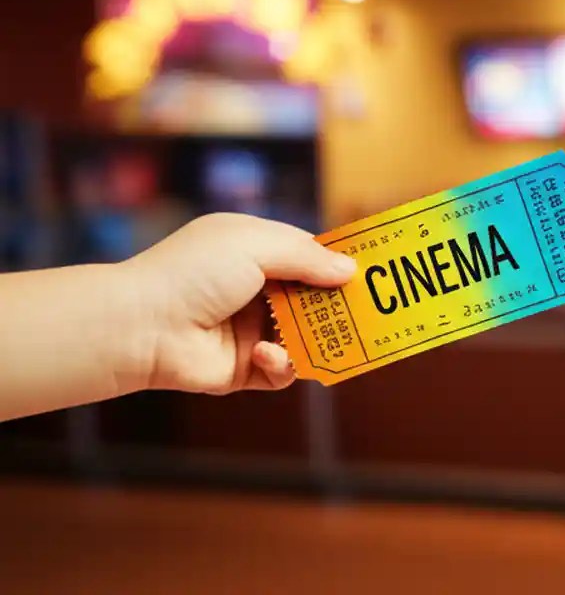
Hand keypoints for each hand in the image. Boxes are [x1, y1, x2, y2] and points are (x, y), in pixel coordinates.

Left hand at [126, 213, 355, 394]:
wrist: (141, 326)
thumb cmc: (193, 272)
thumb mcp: (256, 245)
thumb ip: (307, 257)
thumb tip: (350, 270)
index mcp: (254, 252)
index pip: (308, 256)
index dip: (338, 263)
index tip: (372, 270)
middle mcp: (255, 290)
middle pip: (313, 298)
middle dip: (339, 305)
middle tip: (371, 312)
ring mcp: (250, 329)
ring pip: (305, 336)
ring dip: (316, 336)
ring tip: (328, 336)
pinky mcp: (245, 367)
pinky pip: (283, 370)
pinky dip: (282, 363)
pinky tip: (264, 353)